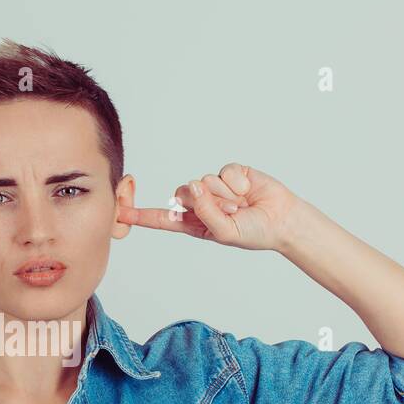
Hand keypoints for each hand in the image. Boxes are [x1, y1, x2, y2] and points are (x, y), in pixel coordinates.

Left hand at [117, 163, 299, 251]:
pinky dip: (237, 182)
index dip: (142, 215)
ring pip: (205, 180)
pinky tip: (248, 190)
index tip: (121, 213)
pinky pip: (224, 171)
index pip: (164, 218)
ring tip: (242, 204)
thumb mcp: (225, 232)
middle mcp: (201, 202)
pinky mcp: (231, 172)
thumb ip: (206, 213)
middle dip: (206, 201)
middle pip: (183, 192)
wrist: (282, 221)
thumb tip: (195, 185)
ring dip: (226, 195)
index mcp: (194, 222)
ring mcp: (215, 186)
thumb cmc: (253, 232)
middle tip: (230, 212)